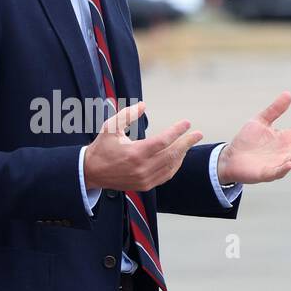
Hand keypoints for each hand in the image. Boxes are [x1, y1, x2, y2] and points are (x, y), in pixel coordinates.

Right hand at [83, 101, 203, 192]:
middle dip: (187, 143)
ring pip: (171, 166)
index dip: (177, 131)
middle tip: (198, 133)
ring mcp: (144, 179)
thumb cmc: (102, 147)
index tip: (187, 123)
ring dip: (182, 154)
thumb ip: (127, 115)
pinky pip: (165, 176)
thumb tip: (143, 105)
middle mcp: (142, 168)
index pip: (163, 141)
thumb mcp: (110, 127)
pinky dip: (174, 166)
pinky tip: (178, 157)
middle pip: (172, 154)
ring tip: (189, 143)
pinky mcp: (144, 186)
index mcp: (135, 153)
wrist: (91, 172)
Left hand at [217, 91, 290, 184]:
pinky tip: (290, 164)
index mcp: (287, 139)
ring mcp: (278, 163)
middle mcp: (287, 152)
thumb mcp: (261, 121)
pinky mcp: (267, 173)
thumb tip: (288, 93)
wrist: (230, 157)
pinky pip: (278, 172)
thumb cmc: (247, 140)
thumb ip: (275, 109)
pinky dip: (284, 169)